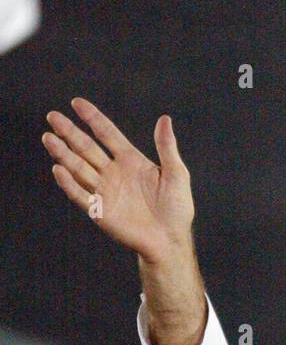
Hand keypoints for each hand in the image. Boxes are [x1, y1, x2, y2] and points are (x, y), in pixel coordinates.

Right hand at [43, 98, 193, 263]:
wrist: (170, 241)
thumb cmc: (177, 210)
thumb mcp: (176, 174)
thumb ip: (167, 148)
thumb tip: (165, 120)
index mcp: (130, 160)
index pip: (106, 133)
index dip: (92, 118)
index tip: (77, 103)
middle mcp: (113, 172)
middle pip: (86, 147)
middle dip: (69, 132)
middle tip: (53, 117)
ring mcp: (105, 191)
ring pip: (78, 167)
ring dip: (63, 154)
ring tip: (48, 138)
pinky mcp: (100, 211)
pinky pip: (80, 195)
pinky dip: (69, 184)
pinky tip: (58, 170)